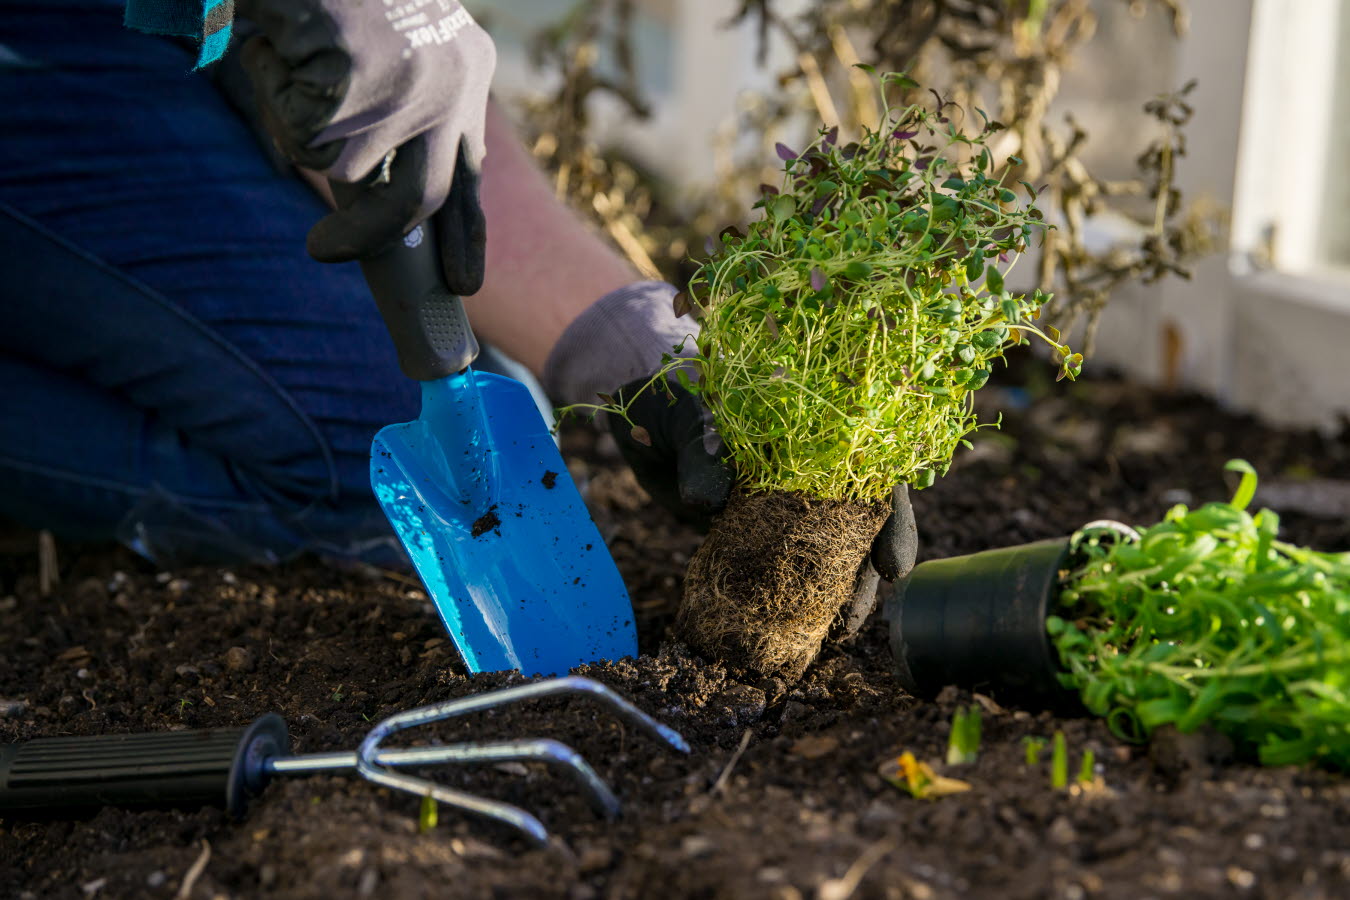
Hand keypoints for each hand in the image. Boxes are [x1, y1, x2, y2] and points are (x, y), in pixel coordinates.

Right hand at [236, 0, 494, 292]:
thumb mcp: (391, 50)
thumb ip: (400, 119)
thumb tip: (372, 201)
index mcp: (468, 70)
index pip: (472, 177)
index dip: (467, 237)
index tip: (466, 287)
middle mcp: (455, 84)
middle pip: (419, 200)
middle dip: (367, 238)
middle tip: (324, 251)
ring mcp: (411, 85)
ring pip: (344, 164)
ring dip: (301, 127)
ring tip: (292, 60)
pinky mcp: (362, 81)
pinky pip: (305, 132)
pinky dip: (277, 99)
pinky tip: (282, 44)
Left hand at [609, 377, 917, 632]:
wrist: (635, 406)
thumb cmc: (674, 393)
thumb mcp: (689, 414)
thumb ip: (703, 449)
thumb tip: (707, 500)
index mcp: (815, 429)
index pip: (873, 472)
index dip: (893, 519)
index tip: (891, 565)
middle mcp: (810, 469)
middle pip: (860, 523)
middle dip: (867, 574)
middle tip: (855, 620)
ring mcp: (783, 501)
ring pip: (827, 550)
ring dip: (835, 592)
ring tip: (835, 636)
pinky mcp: (751, 528)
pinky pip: (780, 564)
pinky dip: (791, 595)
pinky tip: (798, 629)